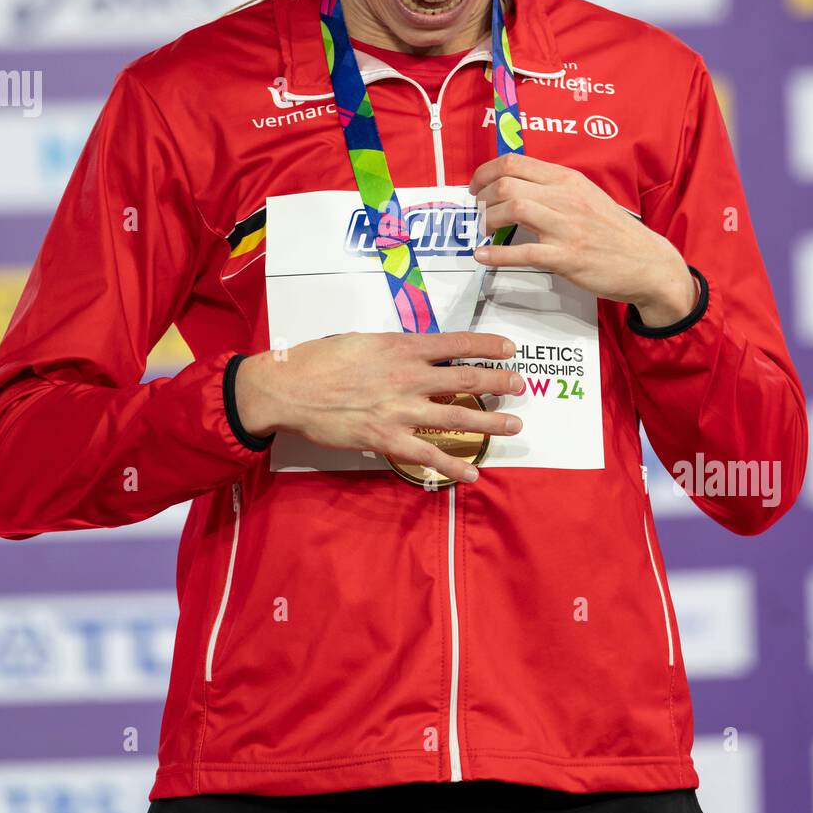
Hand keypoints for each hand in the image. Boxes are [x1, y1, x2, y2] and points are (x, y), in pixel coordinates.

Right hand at [234, 332, 525, 483]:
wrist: (291, 388)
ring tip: (513, 425)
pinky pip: (428, 455)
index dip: (487, 346)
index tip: (509, 348)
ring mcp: (400, 410)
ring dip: (489, 422)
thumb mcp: (364, 341)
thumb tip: (418, 354)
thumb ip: (395, 349)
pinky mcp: (387, 439)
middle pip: (465, 379)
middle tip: (521, 385)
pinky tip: (472, 471)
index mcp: (402, 347)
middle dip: (499, 382)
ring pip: (457, 416)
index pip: (456, 343)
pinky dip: (453, 465)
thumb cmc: (321, 360)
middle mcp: (408, 377)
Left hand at [468, 153, 697, 326]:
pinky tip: (483, 256)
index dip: (485, 172)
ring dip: (488, 219)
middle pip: (508, 183)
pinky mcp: (567, 257)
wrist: (647, 262)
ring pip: (514, 209)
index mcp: (568, 180)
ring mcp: (566, 227)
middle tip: (477, 210)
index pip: (515, 162)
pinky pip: (523, 252)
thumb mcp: (586, 196)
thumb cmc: (612, 232)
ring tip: (482, 230)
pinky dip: (496, 255)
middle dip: (482, 196)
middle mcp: (566, 197)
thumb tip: (516, 187)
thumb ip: (554, 189)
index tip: (475, 187)